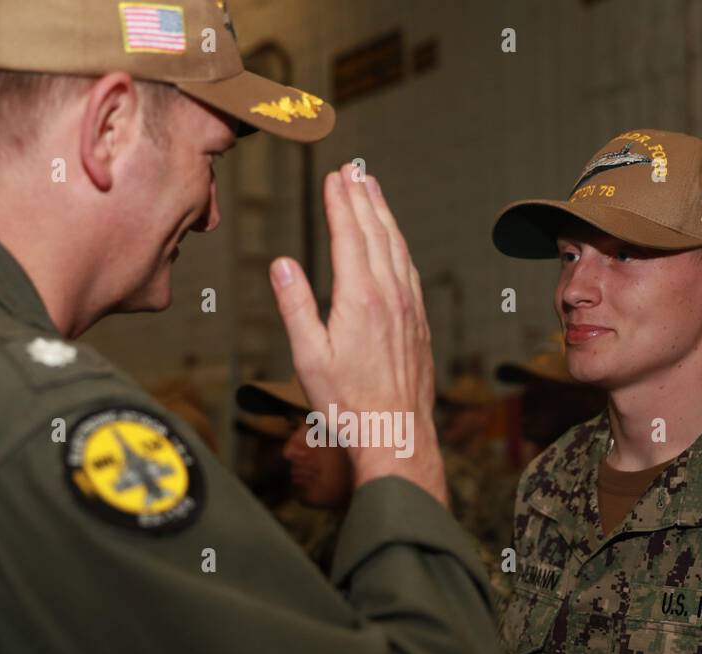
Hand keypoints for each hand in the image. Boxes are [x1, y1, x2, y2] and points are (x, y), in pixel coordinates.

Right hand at [270, 165, 446, 505]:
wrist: (396, 434)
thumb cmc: (347, 404)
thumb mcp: (309, 357)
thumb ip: (296, 306)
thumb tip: (282, 263)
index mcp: (360, 299)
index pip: (349, 237)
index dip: (341, 204)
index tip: (334, 177)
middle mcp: (390, 296)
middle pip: (376, 234)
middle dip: (363, 198)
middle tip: (354, 170)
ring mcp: (409, 308)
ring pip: (397, 248)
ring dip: (384, 216)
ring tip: (373, 190)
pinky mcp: (419, 323)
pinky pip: (409, 270)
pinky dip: (398, 245)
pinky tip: (394, 241)